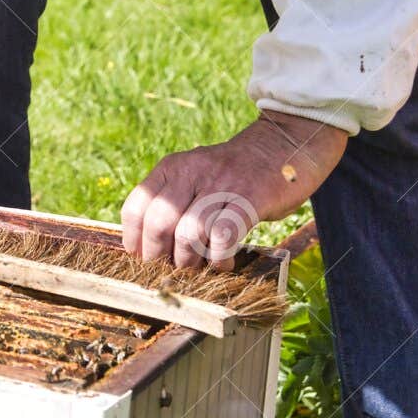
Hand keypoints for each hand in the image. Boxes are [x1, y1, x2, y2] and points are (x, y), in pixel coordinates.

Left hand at [121, 112, 347, 268]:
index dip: (134, 240)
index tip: (141, 259)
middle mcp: (191, 172)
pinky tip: (223, 262)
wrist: (282, 146)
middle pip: (158, 223)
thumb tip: (148, 249)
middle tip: (170, 271)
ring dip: (190, 261)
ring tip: (197, 269)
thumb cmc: (233, 174)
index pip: (136, 207)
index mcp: (171, 168)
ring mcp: (221, 184)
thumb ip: (172, 203)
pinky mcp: (249, 198)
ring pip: (189, 233)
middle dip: (159, 256)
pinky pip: (224, 236)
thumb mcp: (194, 176)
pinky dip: (219, 258)